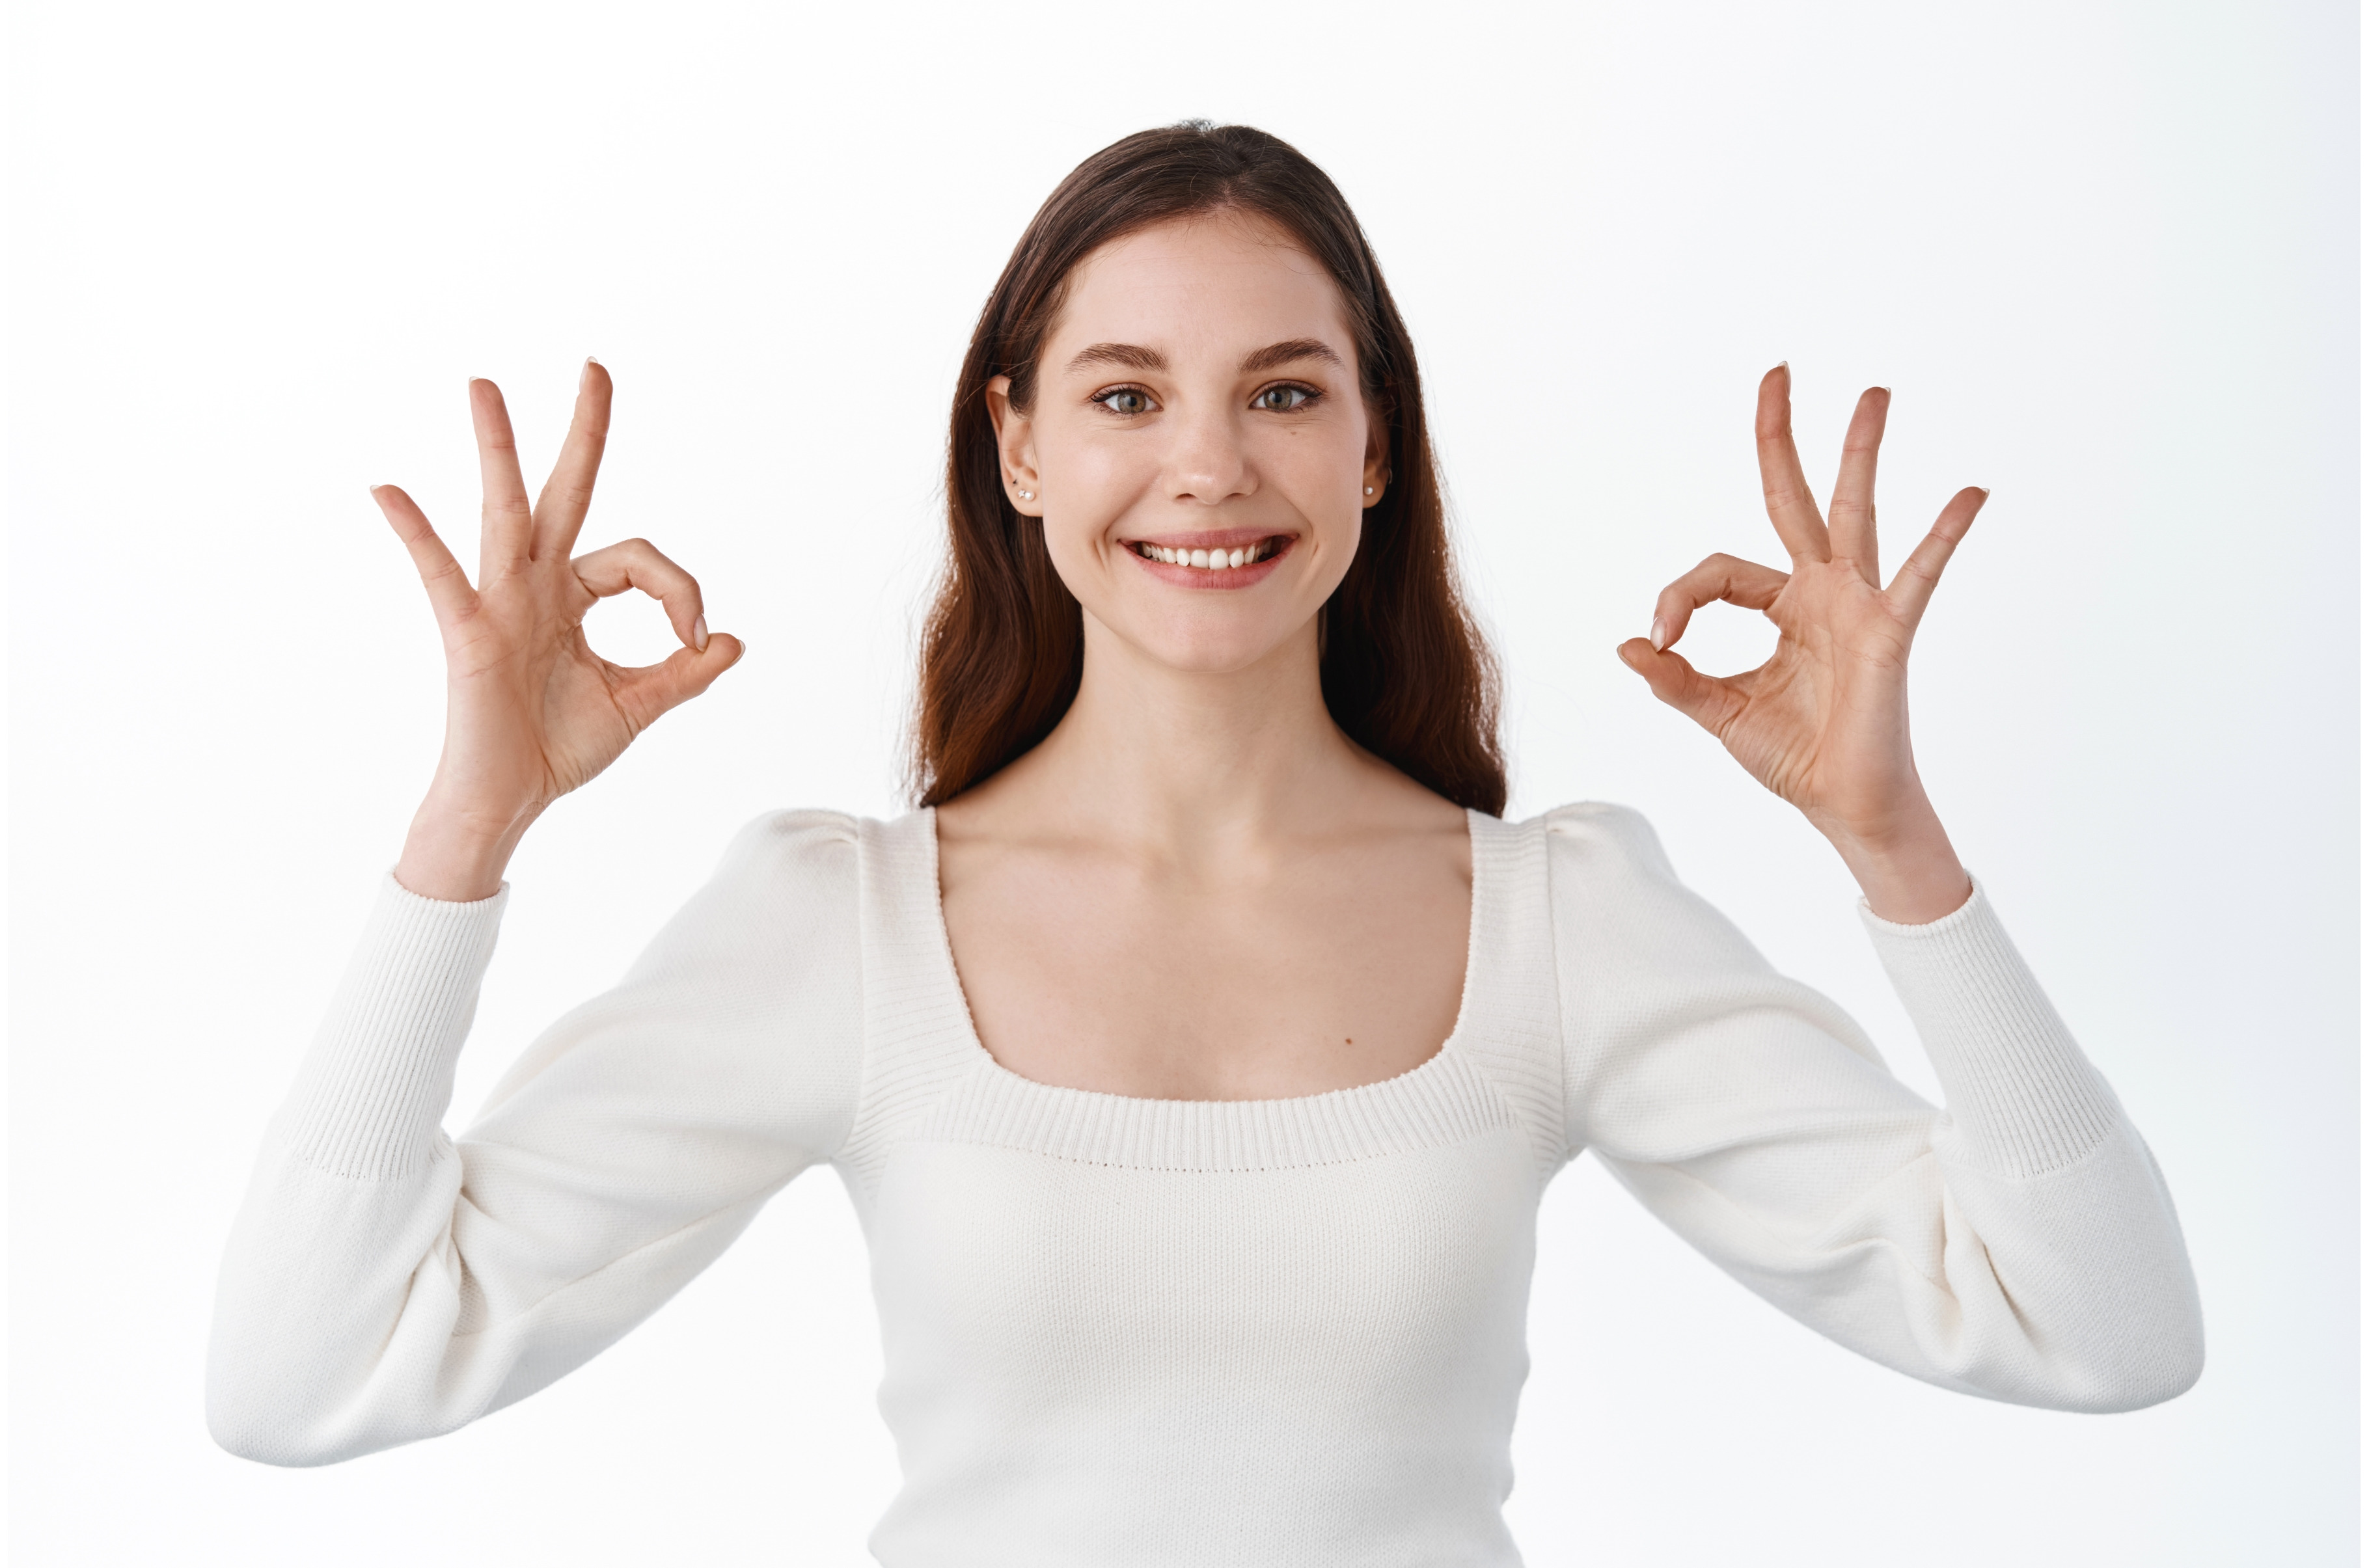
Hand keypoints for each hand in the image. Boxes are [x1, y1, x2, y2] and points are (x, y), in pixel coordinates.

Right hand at [375, 362, 743, 900]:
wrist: (509, 801)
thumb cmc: (558, 749)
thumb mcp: (637, 705)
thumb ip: (683, 673)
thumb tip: (732, 642)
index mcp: (575, 597)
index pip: (639, 561)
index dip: (681, 593)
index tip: (699, 638)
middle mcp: (535, 586)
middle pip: (565, 493)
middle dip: (583, 432)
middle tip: (596, 366)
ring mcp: (499, 603)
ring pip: (504, 511)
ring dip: (497, 448)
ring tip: (484, 385)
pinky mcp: (467, 632)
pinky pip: (438, 573)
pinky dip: (413, 533)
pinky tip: (387, 490)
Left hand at [1616, 365, 1979, 922]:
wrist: (1843, 807)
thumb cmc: (1794, 757)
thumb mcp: (1717, 712)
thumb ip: (1674, 677)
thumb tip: (1625, 645)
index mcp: (1781, 607)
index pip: (1716, 572)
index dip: (1678, 599)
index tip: (1660, 639)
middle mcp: (1821, 592)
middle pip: (1795, 497)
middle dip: (1781, 437)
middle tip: (1777, 371)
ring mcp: (1859, 605)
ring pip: (1857, 512)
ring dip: (1860, 452)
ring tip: (1872, 393)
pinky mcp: (1890, 632)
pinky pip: (1920, 574)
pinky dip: (1945, 535)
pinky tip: (1970, 494)